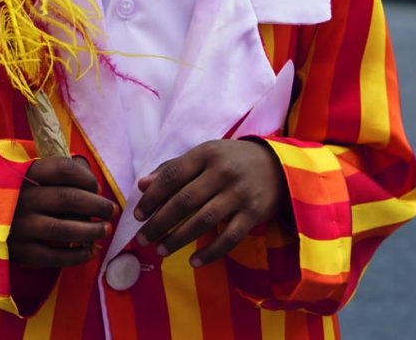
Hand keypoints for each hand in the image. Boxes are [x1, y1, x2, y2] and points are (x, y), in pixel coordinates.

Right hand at [10, 156, 117, 270]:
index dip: (86, 177)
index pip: (62, 169)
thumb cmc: (9, 197)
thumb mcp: (22, 177)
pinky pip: (55, 256)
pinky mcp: (21, 253)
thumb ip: (51, 176)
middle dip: (97, 205)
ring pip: (65, 229)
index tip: (96, 186)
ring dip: (92, 230)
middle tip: (111, 210)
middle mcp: (22, 199)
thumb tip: (92, 185)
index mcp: (23, 175)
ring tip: (105, 229)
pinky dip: (77, 255)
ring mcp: (21, 227)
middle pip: (69, 198)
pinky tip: (90, 251)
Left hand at [133, 139, 287, 266]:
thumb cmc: (232, 161)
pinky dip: (210, 252)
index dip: (153, 196)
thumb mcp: (205, 155)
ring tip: (161, 250)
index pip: (173, 175)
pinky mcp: (254, 214)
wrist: (278, 166)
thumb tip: (142, 185)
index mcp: (206, 154)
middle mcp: (222, 172)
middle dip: (160, 222)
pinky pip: (229, 238)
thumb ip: (173, 168)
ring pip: (203, 220)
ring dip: (179, 238)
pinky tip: (193, 262)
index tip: (138, 215)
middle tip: (143, 239)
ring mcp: (239, 193)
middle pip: (184, 200)